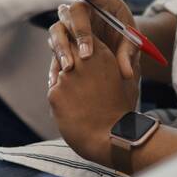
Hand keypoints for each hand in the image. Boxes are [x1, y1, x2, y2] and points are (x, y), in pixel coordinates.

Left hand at [47, 35, 139, 166]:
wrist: (112, 138)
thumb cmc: (121, 111)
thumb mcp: (123, 82)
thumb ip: (111, 65)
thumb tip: (107, 60)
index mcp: (101, 54)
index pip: (81, 38)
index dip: (79, 46)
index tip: (83, 58)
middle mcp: (81, 61)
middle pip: (66, 50)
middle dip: (68, 61)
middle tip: (79, 80)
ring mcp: (66, 75)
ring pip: (59, 74)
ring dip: (66, 86)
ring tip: (81, 103)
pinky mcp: (54, 91)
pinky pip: (54, 92)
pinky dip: (62, 103)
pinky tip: (74, 113)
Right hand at [49, 0, 139, 81]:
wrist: (117, 48)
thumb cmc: (126, 39)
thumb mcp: (132, 45)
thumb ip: (128, 56)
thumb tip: (126, 72)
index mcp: (104, 3)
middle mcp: (84, 11)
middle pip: (72, 12)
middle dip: (78, 31)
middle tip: (86, 54)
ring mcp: (70, 26)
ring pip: (57, 29)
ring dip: (62, 47)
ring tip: (70, 67)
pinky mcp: (63, 41)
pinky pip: (53, 49)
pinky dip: (55, 63)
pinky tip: (56, 79)